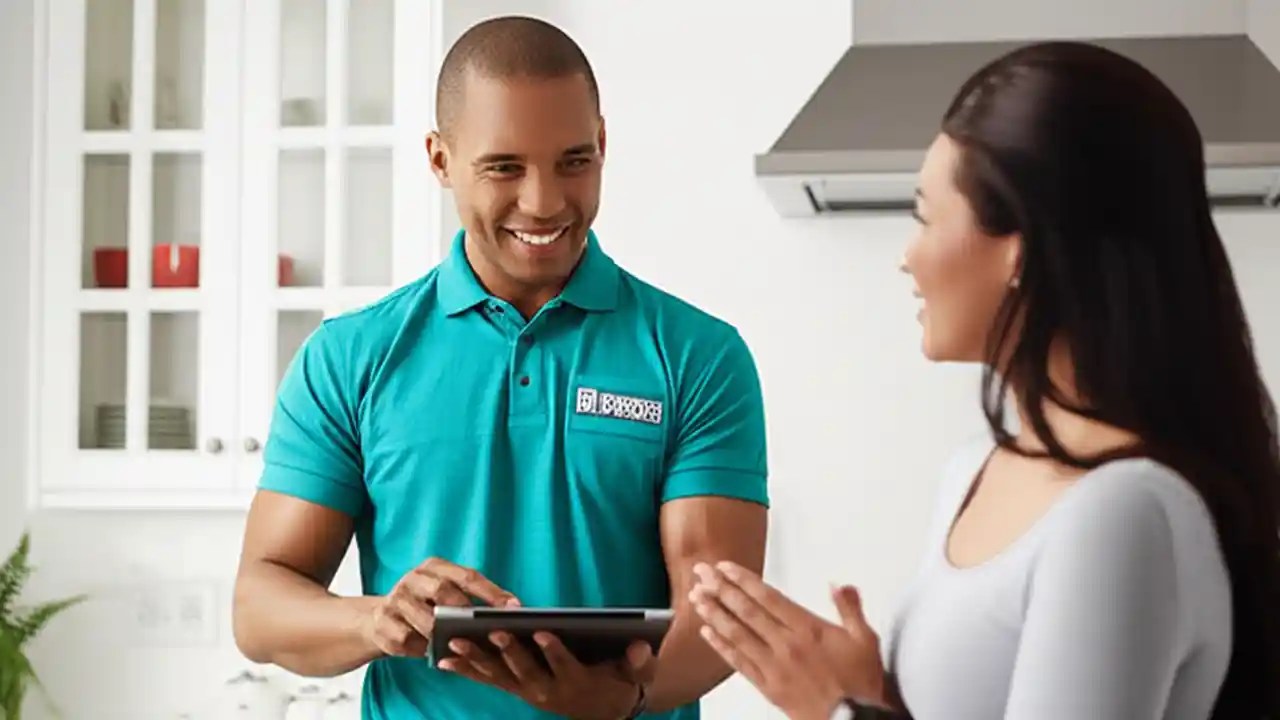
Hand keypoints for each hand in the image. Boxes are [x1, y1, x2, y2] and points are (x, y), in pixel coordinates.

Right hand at [362, 557, 519, 657]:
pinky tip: (431, 653)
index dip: (492, 593)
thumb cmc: (425, 607)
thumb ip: (471, 600)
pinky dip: (422, 649)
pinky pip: (407, 640)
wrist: (378, 619)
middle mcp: (413, 578)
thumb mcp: (445, 595)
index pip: (468, 576)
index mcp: (434, 566)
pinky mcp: (382, 623)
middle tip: (487, 629)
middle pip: (443, 591)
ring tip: (463, 646)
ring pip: (425, 620)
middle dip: (466, 612)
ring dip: (444, 635)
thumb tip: (510, 613)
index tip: (515, 608)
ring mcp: (395, 600)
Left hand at [439, 630, 655, 719]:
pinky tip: (444, 659)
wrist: (604, 710)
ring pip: (500, 676)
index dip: (554, 651)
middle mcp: (549, 691)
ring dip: (478, 661)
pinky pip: (488, 680)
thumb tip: (640, 645)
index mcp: (577, 682)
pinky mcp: (516, 689)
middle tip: (496, 632)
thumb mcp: (636, 674)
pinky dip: (467, 670)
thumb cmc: (619, 683)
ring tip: (456, 644)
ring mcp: (528, 692)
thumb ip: (640, 661)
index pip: (565, 666)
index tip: (543, 633)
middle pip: (527, 672)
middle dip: (511, 653)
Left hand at [689, 561, 887, 719]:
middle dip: (721, 589)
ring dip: (715, 613)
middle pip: (746, 611)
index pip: (768, 597)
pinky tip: (708, 633)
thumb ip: (850, 608)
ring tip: (697, 598)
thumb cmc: (859, 683)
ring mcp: (774, 666)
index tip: (725, 567)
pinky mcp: (768, 687)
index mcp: (808, 629)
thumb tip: (840, 584)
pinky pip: (739, 663)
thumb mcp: (865, 639)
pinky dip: (721, 647)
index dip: (743, 580)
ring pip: (737, 635)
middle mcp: (786, 645)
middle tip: (702, 573)